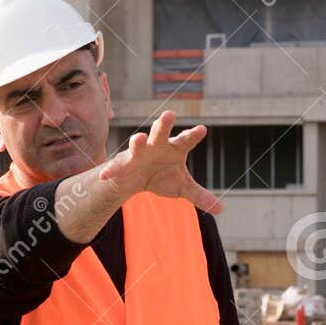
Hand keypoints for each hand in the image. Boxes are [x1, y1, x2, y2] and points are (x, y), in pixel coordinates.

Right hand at [99, 110, 222, 214]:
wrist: (135, 179)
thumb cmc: (161, 175)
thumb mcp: (182, 187)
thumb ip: (200, 195)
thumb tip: (221, 209)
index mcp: (174, 148)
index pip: (186, 140)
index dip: (193, 135)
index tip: (202, 130)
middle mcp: (156, 146)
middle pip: (161, 133)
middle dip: (164, 125)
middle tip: (169, 115)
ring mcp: (139, 153)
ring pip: (138, 143)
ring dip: (138, 141)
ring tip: (140, 138)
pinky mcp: (123, 163)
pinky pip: (116, 167)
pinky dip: (110, 171)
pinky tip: (104, 177)